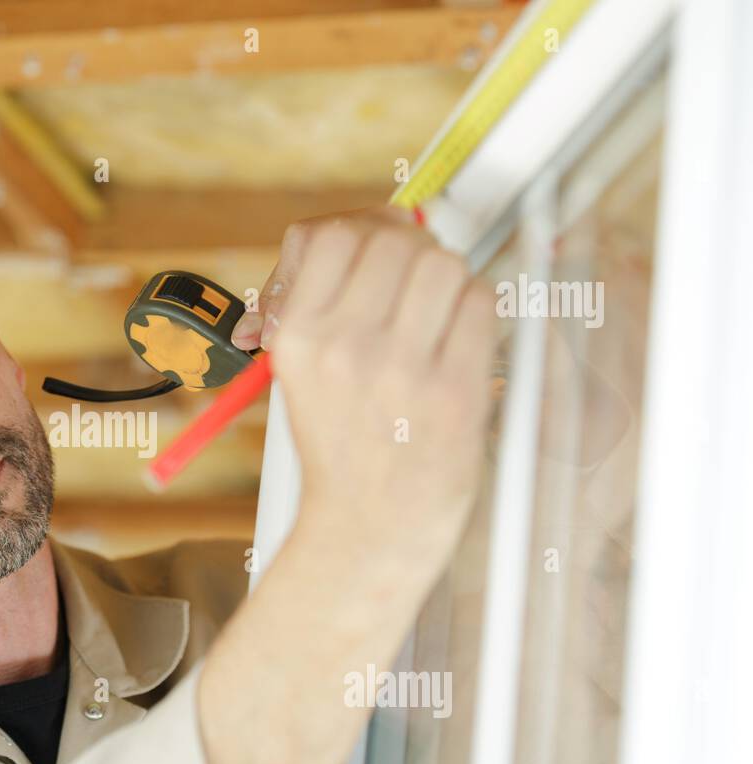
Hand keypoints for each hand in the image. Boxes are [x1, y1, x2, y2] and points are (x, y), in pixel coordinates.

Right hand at [253, 210, 496, 584]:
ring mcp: (402, 369)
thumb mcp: (295, 371)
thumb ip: (308, 300)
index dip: (360, 228)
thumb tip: (338, 229)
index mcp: (297, 337)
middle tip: (413, 277)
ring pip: (442, 264)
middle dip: (410, 247)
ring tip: (435, 311)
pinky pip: (480, 304)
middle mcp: (344, 347)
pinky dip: (475, 309)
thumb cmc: (339, 442)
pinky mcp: (455, 391)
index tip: (373, 245)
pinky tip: (457, 339)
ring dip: (446, 276)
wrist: (368, 526)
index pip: (331, 233)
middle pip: (393, 239)